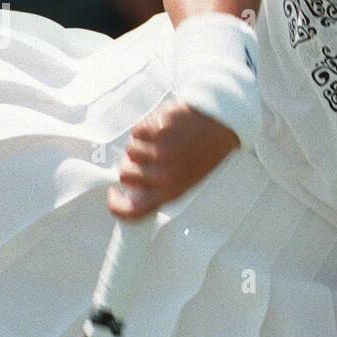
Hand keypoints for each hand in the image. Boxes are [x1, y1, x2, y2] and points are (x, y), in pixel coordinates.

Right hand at [107, 100, 240, 221]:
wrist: (222, 124)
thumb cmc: (204, 152)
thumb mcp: (186, 180)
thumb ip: (160, 188)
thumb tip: (132, 190)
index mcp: (171, 193)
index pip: (132, 211)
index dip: (116, 205)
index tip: (113, 194)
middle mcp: (164, 176)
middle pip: (124, 175)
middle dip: (131, 165)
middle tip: (147, 157)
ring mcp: (160, 152)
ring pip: (130, 150)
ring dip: (140, 145)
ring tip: (160, 140)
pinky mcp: (158, 130)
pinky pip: (137, 131)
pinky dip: (146, 128)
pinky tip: (162, 128)